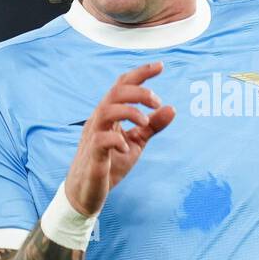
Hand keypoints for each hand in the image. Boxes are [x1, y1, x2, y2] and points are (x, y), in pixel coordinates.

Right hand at [65, 61, 175, 216]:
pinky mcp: (93, 157)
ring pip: (106, 110)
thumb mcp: (136, 142)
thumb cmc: (109, 165)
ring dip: (130, 111)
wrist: (86, 193)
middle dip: (139, 92)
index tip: (160, 66)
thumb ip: (152, 126)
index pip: (122, 86)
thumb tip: (172, 109)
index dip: (140, 73)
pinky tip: (126, 147)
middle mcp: (99, 120)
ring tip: (145, 122)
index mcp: (109, 114)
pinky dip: (117, 140)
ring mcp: (93, 137)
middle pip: (115, 92)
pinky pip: (101, 140)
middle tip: (157, 102)